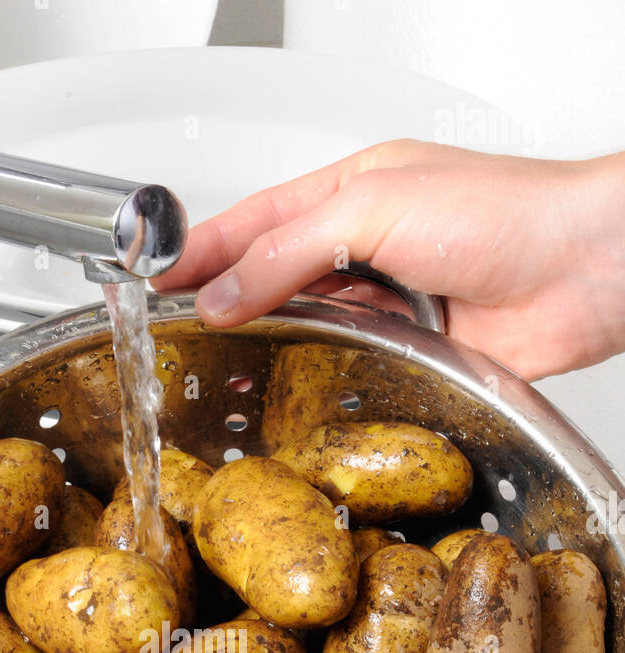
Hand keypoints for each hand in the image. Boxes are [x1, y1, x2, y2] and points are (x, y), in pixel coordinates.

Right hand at [154, 140, 624, 380]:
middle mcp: (368, 243)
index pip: (256, 219)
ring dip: (267, 337)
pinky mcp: (413, 348)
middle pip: (275, 272)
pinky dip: (316, 370)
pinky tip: (288, 380)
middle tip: (174, 324)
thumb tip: (225, 292)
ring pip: (308, 321)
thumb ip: (289, 251)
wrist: (582, 271)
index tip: (154, 274)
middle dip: (225, 296)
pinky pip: (348, 363)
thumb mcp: (372, 209)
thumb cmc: (506, 213)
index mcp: (353, 189)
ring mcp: (390, 298)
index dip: (202, 247)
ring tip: (216, 357)